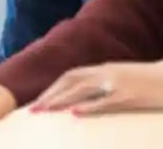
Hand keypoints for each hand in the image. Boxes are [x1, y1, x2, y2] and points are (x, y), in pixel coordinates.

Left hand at [31, 61, 162, 114]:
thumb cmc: (149, 81)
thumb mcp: (123, 79)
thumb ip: (104, 85)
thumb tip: (84, 97)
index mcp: (104, 69)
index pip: (70, 76)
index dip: (53, 87)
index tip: (39, 100)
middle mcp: (106, 73)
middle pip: (70, 81)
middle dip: (50, 95)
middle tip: (33, 110)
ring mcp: (117, 83)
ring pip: (82, 90)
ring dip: (60, 101)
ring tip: (44, 112)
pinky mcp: (130, 96)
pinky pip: (106, 101)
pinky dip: (89, 107)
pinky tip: (74, 113)